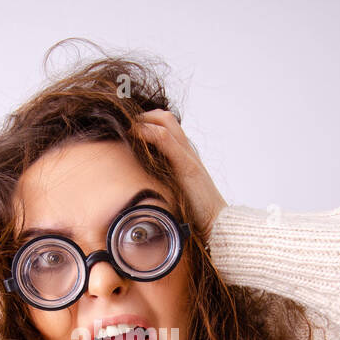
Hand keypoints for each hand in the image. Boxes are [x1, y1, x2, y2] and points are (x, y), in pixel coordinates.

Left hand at [137, 109, 227, 232]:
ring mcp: (188, 156)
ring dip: (142, 119)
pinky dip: (147, 132)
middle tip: (122, 124)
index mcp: (185, 156)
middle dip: (141, 116)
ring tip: (125, 127)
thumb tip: (142, 187)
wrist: (217, 224)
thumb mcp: (175, 194)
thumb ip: (163, 184)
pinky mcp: (187, 166)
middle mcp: (187, 151)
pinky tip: (133, 133)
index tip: (127, 129)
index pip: (166, 126)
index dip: (146, 121)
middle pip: (165, 118)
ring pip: (165, 122)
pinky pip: (165, 139)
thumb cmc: (196, 213)